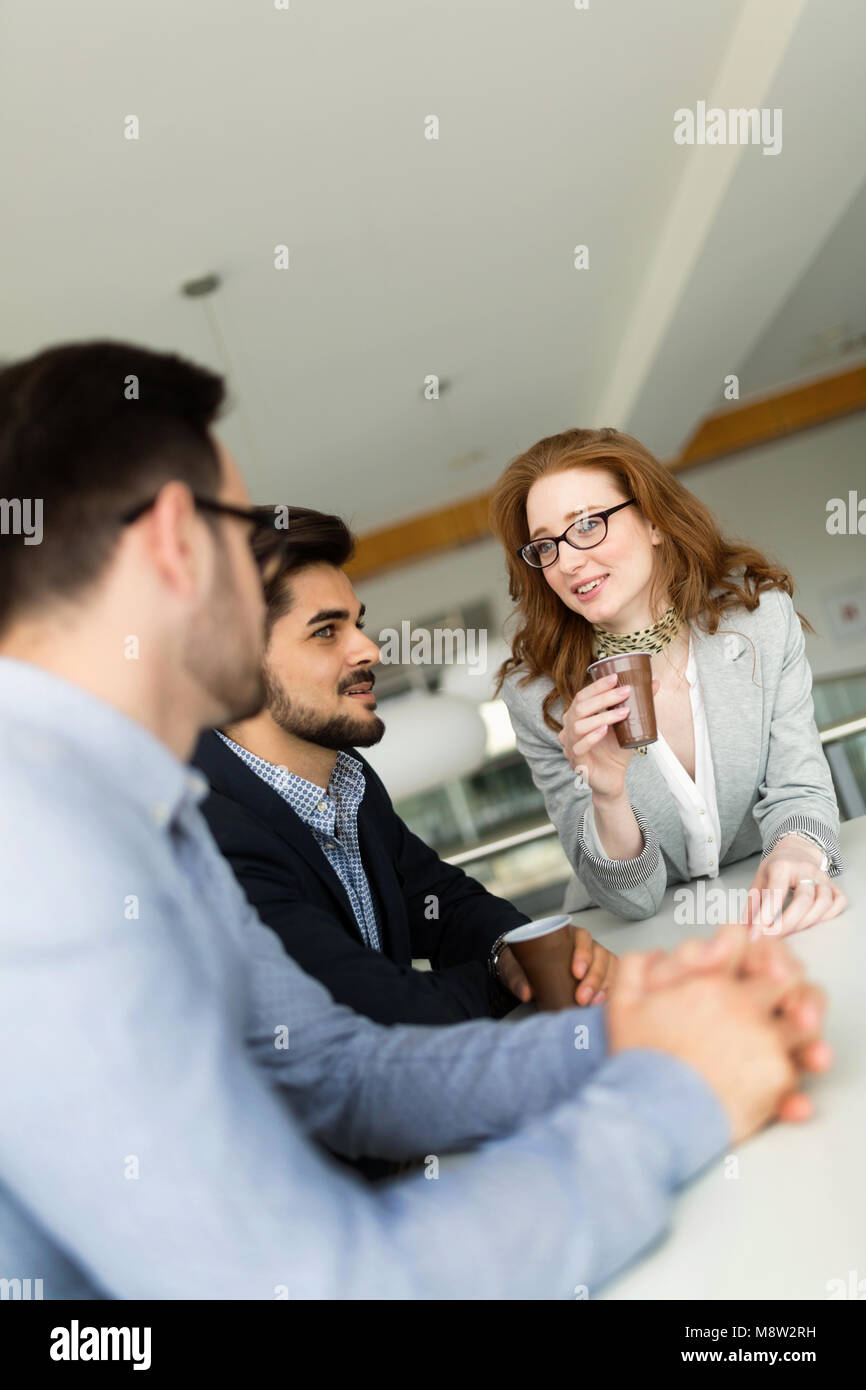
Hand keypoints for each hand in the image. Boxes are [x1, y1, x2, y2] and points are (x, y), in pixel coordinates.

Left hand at [495, 927, 617, 1006]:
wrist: (524, 973)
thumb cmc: (524, 964)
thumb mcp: (515, 968)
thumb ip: (518, 979)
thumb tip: (526, 993)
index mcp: (566, 936)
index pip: (582, 938)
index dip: (583, 953)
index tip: (576, 972)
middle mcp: (585, 945)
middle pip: (600, 954)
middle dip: (594, 977)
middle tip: (582, 997)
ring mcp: (595, 959)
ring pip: (609, 967)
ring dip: (604, 985)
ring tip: (593, 1003)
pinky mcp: (599, 975)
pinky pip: (612, 979)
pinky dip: (610, 991)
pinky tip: (602, 1003)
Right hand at [558, 673, 659, 800]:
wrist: (613, 780)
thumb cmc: (615, 751)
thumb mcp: (626, 725)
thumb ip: (636, 705)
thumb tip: (654, 683)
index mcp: (577, 717)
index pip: (582, 696)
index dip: (597, 686)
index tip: (616, 677)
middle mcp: (569, 729)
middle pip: (580, 707)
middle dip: (604, 697)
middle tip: (625, 691)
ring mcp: (570, 745)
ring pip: (579, 726)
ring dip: (602, 716)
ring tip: (623, 712)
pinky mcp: (577, 762)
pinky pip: (579, 747)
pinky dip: (592, 737)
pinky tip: (605, 731)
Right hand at [606, 924, 828, 1141]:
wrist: (650, 1112)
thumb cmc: (638, 1063)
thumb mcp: (623, 1004)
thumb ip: (637, 967)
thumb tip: (656, 953)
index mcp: (711, 982)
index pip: (752, 947)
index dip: (762, 955)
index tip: (762, 970)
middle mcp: (744, 1006)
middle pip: (789, 981)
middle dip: (789, 992)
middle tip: (784, 1009)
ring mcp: (765, 1041)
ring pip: (805, 1024)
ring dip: (799, 1033)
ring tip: (784, 1050)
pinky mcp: (777, 1079)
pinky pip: (799, 1068)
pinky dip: (794, 1076)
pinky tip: (782, 1091)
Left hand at [743, 836, 846, 937]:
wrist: (797, 849)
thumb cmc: (777, 866)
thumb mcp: (759, 880)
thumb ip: (753, 905)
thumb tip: (746, 929)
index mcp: (782, 866)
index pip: (776, 892)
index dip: (767, 914)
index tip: (757, 932)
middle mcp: (805, 870)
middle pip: (804, 900)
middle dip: (787, 923)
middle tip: (773, 938)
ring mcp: (822, 877)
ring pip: (823, 903)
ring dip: (806, 922)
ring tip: (791, 931)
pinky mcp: (834, 885)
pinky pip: (838, 903)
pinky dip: (828, 916)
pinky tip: (813, 922)